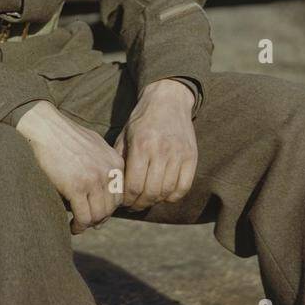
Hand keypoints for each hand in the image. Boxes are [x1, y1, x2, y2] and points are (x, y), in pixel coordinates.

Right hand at [16, 101, 124, 233]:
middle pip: (111, 208)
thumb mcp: (95, 145)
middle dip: (99, 218)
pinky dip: (78, 226)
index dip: (108, 207)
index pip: (120, 195)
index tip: (96, 211)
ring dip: (88, 224)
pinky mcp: (76, 187)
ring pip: (98, 216)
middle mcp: (108, 171)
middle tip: (87, 221)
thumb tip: (106, 183)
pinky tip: (72, 226)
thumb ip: (104, 163)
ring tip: (79, 224)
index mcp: (115, 162)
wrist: (46, 128)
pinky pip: (83, 217)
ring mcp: (93, 179)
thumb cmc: (66, 136)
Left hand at [113, 80, 197, 211]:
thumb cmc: (142, 119)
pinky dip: (173, 196)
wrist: (168, 99)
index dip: (127, 200)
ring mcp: (179, 154)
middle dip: (140, 204)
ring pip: (167, 192)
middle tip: (134, 205)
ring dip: (155, 201)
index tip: (123, 202)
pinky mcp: (191, 156)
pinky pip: (183, 187)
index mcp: (142, 145)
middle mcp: (161, 150)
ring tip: (147, 199)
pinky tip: (164, 193)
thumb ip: (120, 160)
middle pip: (151, 192)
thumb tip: (113, 187)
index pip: (134, 185)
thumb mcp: (125, 135)